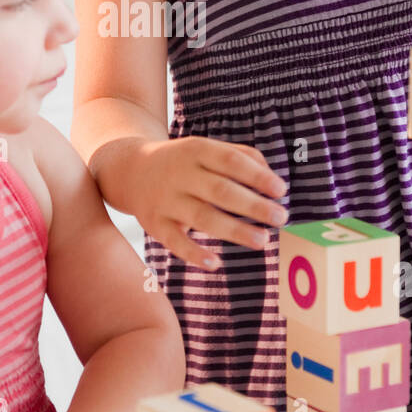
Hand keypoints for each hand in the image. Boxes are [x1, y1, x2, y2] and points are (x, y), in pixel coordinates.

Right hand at [131, 136, 288, 268]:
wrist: (129, 170)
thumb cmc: (182, 162)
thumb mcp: (205, 148)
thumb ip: (241, 156)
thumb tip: (272, 179)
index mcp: (196, 150)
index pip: (230, 161)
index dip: (257, 176)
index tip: (281, 190)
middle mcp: (180, 174)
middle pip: (220, 190)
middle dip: (253, 205)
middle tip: (281, 218)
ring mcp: (165, 200)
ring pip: (202, 217)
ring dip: (234, 230)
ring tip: (262, 240)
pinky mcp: (154, 224)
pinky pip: (175, 242)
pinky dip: (194, 254)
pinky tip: (216, 263)